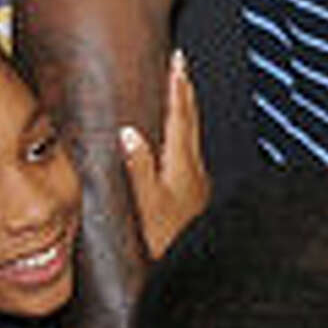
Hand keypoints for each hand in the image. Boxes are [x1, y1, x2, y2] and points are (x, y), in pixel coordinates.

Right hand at [120, 49, 209, 261]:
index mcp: (181, 164)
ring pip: (195, 133)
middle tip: (180, 64)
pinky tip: (182, 136)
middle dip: (185, 88)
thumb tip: (129, 132)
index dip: (177, 87)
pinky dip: (187, 130)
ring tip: (182, 89)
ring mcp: (199, 178)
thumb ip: (138, 167)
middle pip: (191, 119)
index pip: (180, 116)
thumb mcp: (146, 203)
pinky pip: (192, 148)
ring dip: (188, 107)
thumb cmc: (167, 240)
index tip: (176, 62)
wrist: (195, 266)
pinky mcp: (197, 190)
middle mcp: (194, 167)